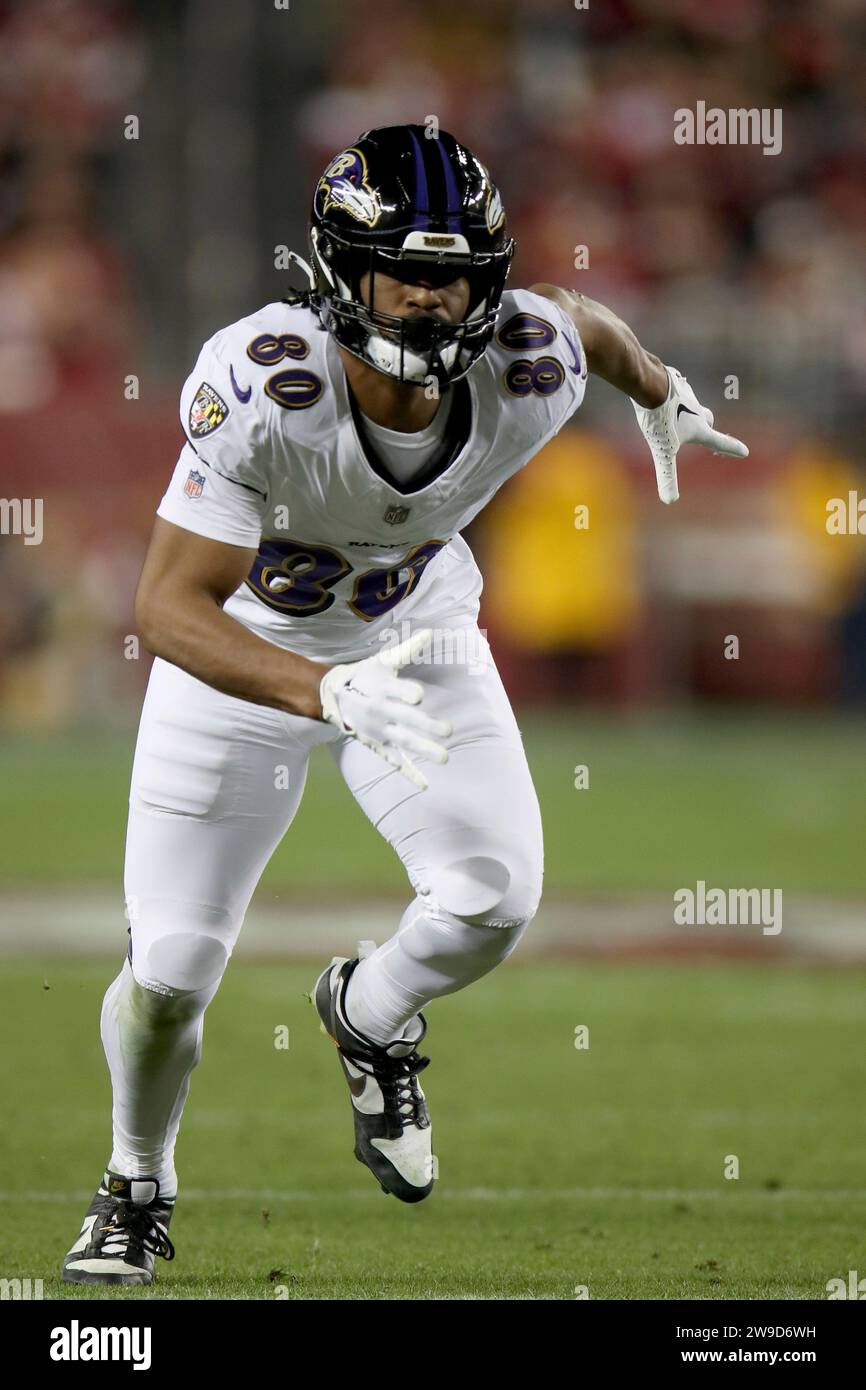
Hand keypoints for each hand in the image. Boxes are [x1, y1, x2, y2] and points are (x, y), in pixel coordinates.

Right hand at [319, 628, 449, 789]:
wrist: (333, 698)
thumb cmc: (365, 676)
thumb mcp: (383, 661)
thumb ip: (408, 650)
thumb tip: (432, 631)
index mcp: (383, 689)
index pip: (397, 691)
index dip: (407, 693)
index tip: (418, 696)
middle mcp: (382, 711)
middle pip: (406, 719)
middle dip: (426, 725)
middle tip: (448, 730)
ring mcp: (380, 731)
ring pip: (404, 742)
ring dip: (424, 750)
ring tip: (445, 758)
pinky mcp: (378, 745)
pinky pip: (394, 761)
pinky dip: (409, 773)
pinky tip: (425, 784)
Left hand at [632, 366, 748, 503]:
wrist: (651, 385)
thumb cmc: (659, 419)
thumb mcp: (662, 452)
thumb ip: (667, 474)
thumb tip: (669, 500)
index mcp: (698, 428)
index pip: (719, 442)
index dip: (732, 448)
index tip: (745, 452)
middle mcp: (696, 410)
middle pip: (707, 418)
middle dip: (707, 426)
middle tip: (704, 431)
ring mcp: (686, 393)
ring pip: (691, 402)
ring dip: (686, 408)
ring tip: (672, 413)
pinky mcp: (673, 381)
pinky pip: (676, 388)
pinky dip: (672, 394)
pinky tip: (659, 395)